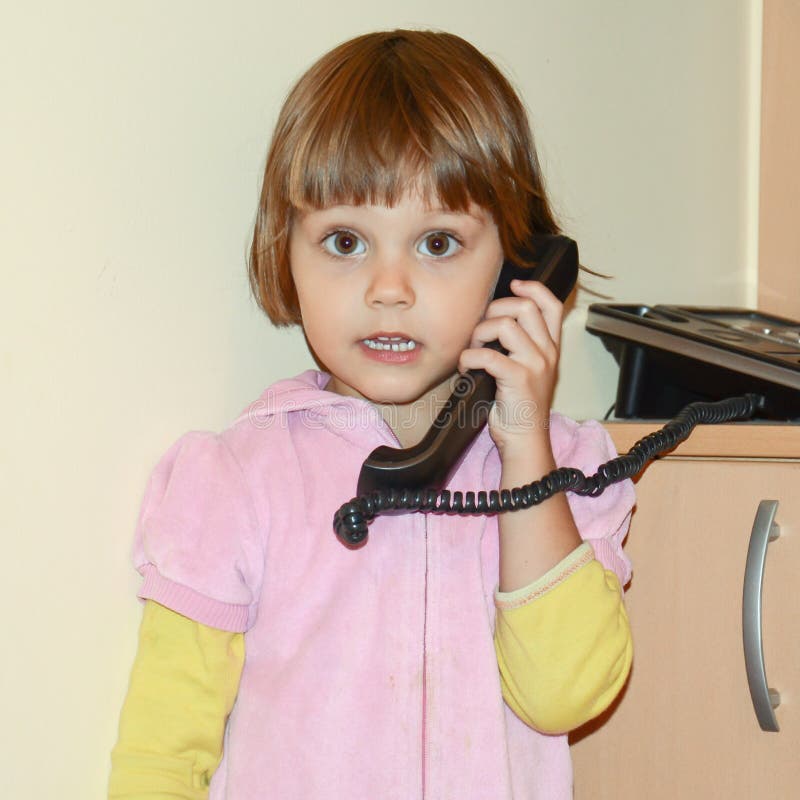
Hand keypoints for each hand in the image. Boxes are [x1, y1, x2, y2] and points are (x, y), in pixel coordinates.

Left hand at [457, 279, 563, 456]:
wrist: (524, 441)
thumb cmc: (518, 408)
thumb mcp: (527, 372)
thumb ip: (519, 347)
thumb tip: (493, 322)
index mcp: (550, 348)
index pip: (552, 305)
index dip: (533, 288)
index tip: (514, 284)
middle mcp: (547, 353)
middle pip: (524, 307)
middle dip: (494, 310)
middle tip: (480, 332)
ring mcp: (535, 365)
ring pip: (504, 325)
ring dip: (478, 334)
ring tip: (472, 352)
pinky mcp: (518, 378)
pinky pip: (487, 354)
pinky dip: (468, 358)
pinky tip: (465, 370)